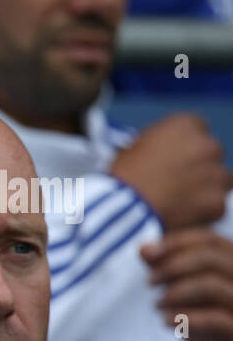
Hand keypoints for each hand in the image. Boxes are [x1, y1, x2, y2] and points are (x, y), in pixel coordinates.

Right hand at [111, 114, 232, 230]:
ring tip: (178, 201)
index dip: (183, 146)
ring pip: (220, 180)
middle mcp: (207, 144)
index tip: (172, 159)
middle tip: (174, 182)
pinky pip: (216, 207)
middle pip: (211, 153)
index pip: (196, 129)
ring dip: (205, 188)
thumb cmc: (121, 178)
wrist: (122, 210)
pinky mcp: (218, 203)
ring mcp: (216, 174)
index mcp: (184, 125)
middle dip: (197, 166)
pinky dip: (202, 212)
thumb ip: (157, 144)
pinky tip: (180, 215)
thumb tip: (162, 152)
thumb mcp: (132, 148)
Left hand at [143, 229, 232, 340]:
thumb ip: (166, 265)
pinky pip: (216, 320)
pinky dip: (186, 318)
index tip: (146, 253)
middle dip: (172, 266)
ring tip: (157, 304)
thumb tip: (142, 247)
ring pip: (212, 286)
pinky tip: (166, 322)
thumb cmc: (205, 312)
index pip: (210, 240)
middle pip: (211, 258)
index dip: (176, 243)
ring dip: (175, 292)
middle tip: (149, 281)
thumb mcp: (186, 286)